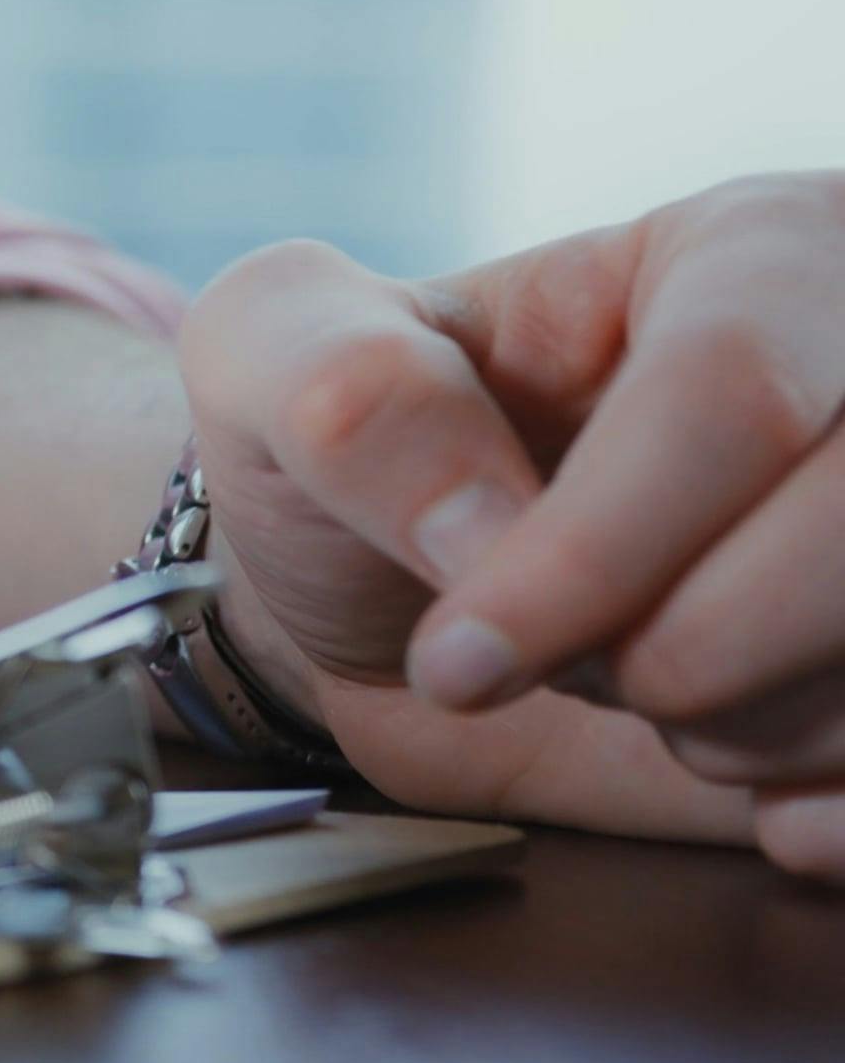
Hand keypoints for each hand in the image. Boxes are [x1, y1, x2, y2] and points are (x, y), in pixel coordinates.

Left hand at [178, 173, 844, 879]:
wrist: (410, 599)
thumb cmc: (364, 449)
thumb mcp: (274, 358)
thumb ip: (341, 386)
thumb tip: (479, 522)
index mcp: (749, 258)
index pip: (732, 392)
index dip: (598, 549)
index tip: (464, 658)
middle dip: (678, 646)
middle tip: (567, 659)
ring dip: (740, 726)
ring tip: (641, 683)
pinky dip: (828, 804)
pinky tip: (755, 797)